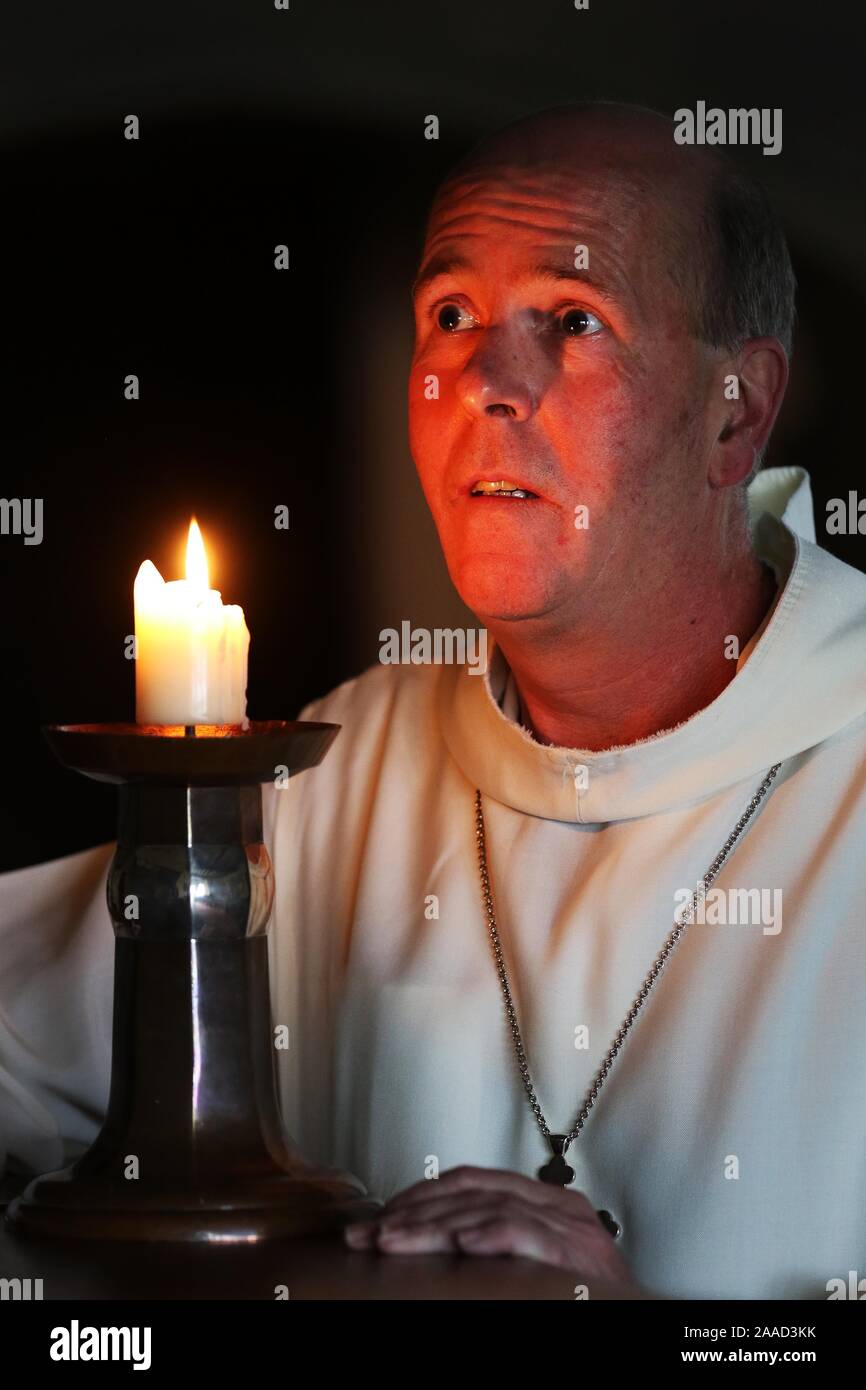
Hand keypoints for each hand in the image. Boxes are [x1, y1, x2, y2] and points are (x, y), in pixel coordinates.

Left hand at [344, 1164, 640, 1291]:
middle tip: (368, 1235)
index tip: (377, 1221)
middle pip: (474, 1192)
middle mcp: (563, 1208)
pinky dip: (490, 1235)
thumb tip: (429, 1242)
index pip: (474, 1182)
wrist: (648, 1333)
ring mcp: (575, 1229)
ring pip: (490, 1209)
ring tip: (393, 1243)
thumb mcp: (533, 1269)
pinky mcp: (581, 1256)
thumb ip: (498, 1245)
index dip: (419, 1197)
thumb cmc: (577, 1304)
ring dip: (433, 1227)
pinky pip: (527, 1234)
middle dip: (413, 1212)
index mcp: (550, 1205)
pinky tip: (460, 1246)